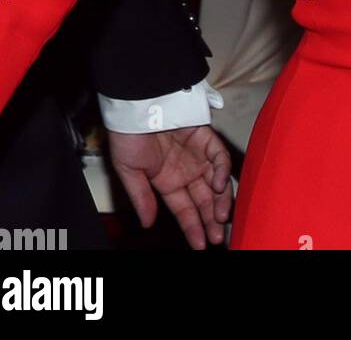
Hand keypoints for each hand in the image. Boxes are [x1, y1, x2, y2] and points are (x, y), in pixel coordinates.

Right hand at [107, 125, 232, 248]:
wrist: (136, 106)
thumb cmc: (128, 136)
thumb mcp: (130, 172)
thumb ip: (141, 198)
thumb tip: (148, 224)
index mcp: (168, 181)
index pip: (185, 209)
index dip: (193, 227)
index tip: (199, 245)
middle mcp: (187, 170)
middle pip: (205, 200)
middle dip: (211, 220)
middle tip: (217, 237)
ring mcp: (198, 155)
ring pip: (217, 182)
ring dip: (221, 201)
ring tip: (220, 219)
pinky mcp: (207, 138)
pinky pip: (219, 157)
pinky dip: (222, 171)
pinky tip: (218, 186)